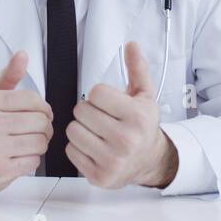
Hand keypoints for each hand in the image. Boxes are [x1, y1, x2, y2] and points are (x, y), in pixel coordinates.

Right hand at [0, 50, 53, 195]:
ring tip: (28, 143)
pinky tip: (19, 157)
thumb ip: (8, 76)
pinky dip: (31, 160)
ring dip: (39, 144)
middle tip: (37, 130)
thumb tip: (22, 55)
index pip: (33, 100)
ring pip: (40, 142)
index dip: (43, 108)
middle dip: (44, 128)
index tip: (40, 113)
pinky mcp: (0, 170)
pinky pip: (33, 162)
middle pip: (40, 122)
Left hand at [65, 41, 177, 188]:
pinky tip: (93, 147)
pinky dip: (78, 148)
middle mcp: (126, 140)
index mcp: (136, 117)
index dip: (99, 95)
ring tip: (96, 132)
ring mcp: (112, 160)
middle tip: (101, 118)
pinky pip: (70, 151)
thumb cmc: (143, 126)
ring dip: (80, 129)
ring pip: (72, 131)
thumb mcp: (144, 95)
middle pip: (81, 111)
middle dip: (88, 112)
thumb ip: (137, 68)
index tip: (108, 103)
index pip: (96, 93)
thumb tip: (131, 45)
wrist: (149, 160)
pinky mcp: (99, 176)